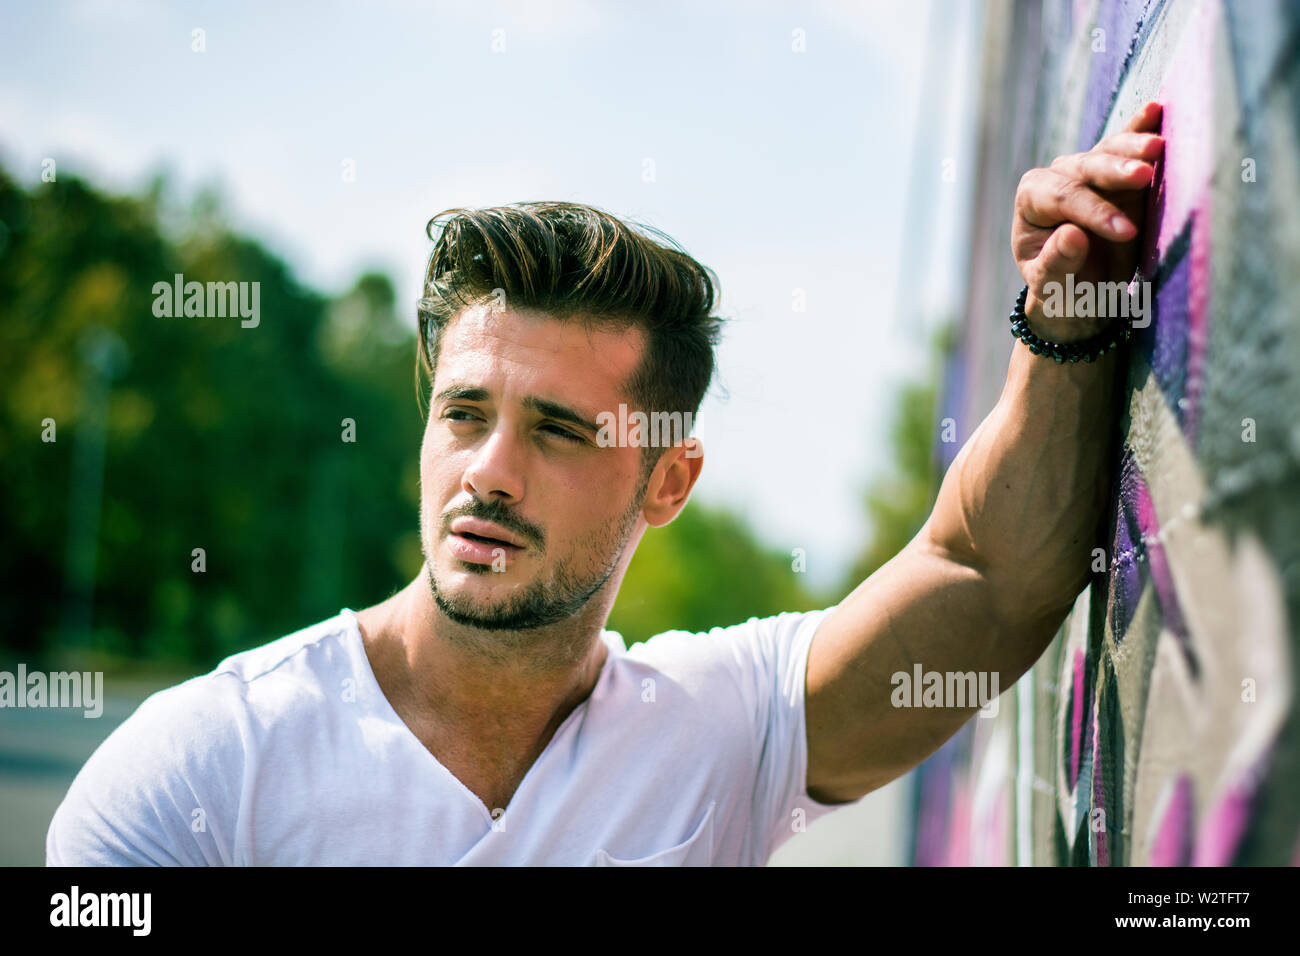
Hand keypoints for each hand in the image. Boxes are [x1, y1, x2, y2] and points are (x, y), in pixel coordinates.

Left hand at [1011, 100, 1164, 340]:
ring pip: (1108, 150)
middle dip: (1115, 172)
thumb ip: (1057, 262)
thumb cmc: (1062, 286)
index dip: (1095, 213)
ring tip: (1159, 146)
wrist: (1081, 286)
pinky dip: (1141, 127)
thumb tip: (1073, 235)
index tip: (1125, 233)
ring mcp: (1087, 167)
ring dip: (1134, 147)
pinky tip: (1156, 109)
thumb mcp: (1053, 285)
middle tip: (1144, 176)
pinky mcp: (1116, 167)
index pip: (1063, 199)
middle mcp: (1056, 175)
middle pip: (1086, 168)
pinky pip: (1125, 143)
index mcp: (1032, 199)